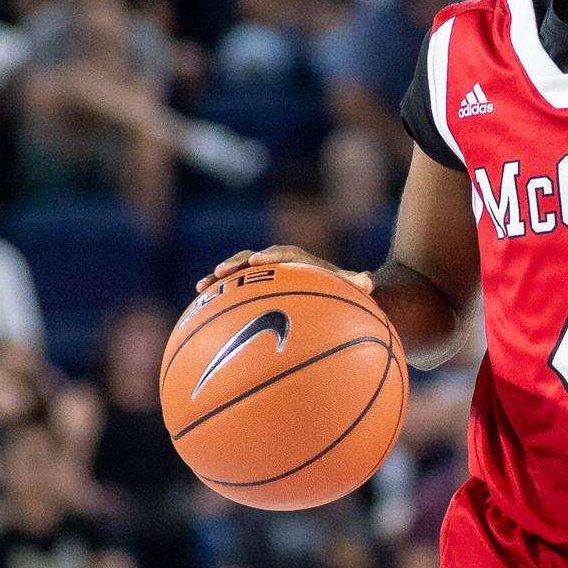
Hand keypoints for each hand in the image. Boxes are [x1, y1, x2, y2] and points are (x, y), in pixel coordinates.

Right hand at [198, 246, 371, 295]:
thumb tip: (369, 281)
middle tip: (220, 273)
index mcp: (300, 262)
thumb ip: (357, 284)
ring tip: (201, 288)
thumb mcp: (352, 289)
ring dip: (220, 279)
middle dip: (236, 264)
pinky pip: (235, 292)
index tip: (258, 263)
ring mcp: (265, 277)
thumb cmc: (343, 292)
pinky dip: (219, 299)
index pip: (284, 255)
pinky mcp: (256, 291)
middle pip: (254, 259)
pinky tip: (199, 313)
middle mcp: (279, 266)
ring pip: (239, 274)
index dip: (271, 257)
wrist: (334, 292)